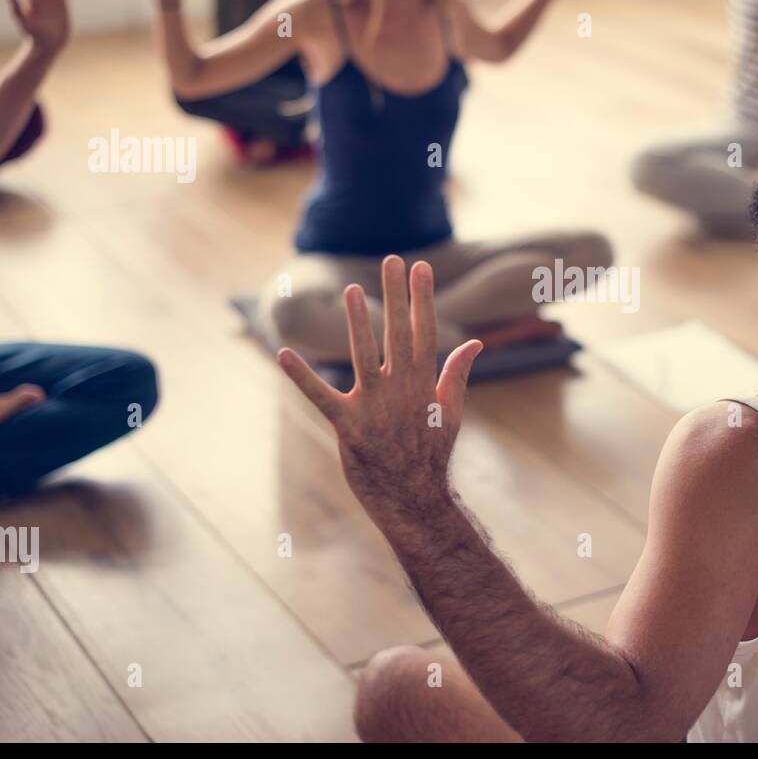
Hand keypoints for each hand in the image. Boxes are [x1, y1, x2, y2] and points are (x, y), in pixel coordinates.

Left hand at [277, 258, 483, 520]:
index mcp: (424, 383)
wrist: (415, 498)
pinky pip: (320, 396)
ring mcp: (373, 406)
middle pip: (396, 333)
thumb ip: (457, 374)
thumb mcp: (451, 411)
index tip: (421, 268)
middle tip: (393, 260)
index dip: (421, 298)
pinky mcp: (348, 426)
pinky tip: (283, 353)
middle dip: (395, 295)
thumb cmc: (431, 454)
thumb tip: (474, 343)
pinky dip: (301, 376)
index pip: (424, 331)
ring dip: (357, 321)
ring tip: (350, 289)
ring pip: (363, 355)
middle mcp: (400, 389)